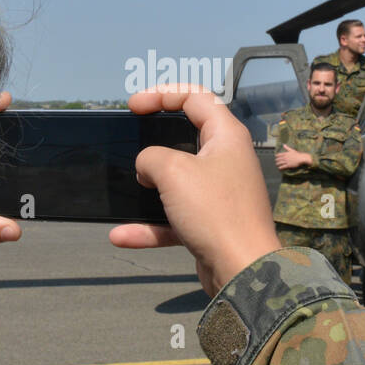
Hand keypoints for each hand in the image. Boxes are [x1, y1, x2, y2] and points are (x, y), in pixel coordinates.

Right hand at [109, 87, 280, 295]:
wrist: (243, 270)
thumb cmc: (216, 212)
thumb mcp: (173, 172)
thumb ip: (151, 157)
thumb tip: (147, 166)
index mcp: (226, 136)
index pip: (196, 97)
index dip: (162, 94)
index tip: (133, 106)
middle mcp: (226, 160)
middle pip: (187, 135)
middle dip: (156, 137)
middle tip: (131, 136)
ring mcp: (219, 192)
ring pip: (178, 179)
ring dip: (151, 184)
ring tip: (129, 185)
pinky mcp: (211, 223)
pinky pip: (174, 217)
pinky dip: (150, 225)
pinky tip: (121, 234)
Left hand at [274, 144, 311, 170]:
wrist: (301, 158)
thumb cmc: (297, 154)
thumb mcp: (291, 150)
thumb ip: (287, 148)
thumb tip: (283, 144)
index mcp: (285, 153)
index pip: (278, 155)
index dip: (276, 156)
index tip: (276, 157)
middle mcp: (285, 157)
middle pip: (278, 159)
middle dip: (276, 161)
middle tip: (276, 162)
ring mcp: (286, 161)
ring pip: (279, 163)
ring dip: (277, 164)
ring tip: (277, 165)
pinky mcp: (288, 165)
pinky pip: (282, 167)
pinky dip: (280, 168)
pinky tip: (279, 168)